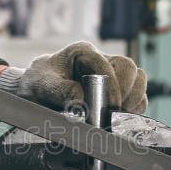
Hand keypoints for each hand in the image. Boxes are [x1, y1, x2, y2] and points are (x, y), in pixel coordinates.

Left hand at [0, 41, 146, 113]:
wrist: (33, 91)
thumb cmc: (37, 84)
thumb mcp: (43, 87)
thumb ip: (62, 92)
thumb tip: (83, 102)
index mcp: (82, 52)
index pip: (107, 64)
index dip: (112, 86)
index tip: (110, 107)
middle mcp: (100, 59)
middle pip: (129, 68)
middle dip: (126, 91)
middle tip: (115, 111)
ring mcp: (111, 73)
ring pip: (137, 79)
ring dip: (133, 98)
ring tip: (120, 115)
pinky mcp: (116, 88)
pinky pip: (136, 94)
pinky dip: (134, 106)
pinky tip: (122, 117)